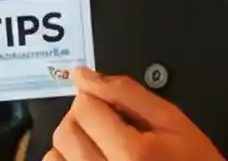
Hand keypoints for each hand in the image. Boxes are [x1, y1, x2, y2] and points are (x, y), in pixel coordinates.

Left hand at [44, 69, 223, 160]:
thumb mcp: (173, 122)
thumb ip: (126, 93)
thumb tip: (83, 74)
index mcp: (132, 155)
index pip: (85, 107)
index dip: (97, 98)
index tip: (113, 106)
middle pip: (65, 132)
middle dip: (83, 119)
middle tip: (110, 124)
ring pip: (54, 157)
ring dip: (72, 145)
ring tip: (102, 147)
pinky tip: (96, 160)